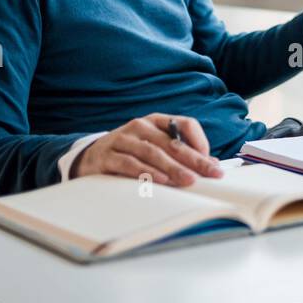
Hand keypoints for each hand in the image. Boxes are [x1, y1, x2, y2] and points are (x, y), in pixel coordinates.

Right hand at [70, 114, 222, 185]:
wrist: (90, 157)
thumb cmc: (131, 152)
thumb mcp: (155, 147)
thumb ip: (180, 153)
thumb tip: (212, 164)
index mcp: (157, 121)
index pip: (186, 124)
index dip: (201, 142)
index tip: (211, 162)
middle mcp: (141, 126)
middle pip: (173, 141)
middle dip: (194, 159)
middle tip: (211, 173)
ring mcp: (123, 139)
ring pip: (153, 152)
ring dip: (173, 167)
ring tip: (189, 180)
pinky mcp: (108, 155)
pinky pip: (130, 163)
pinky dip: (147, 172)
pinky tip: (160, 181)